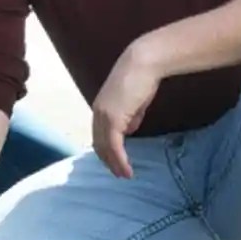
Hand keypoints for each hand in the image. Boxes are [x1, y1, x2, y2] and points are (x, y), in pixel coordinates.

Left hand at [91, 43, 161, 178]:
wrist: (142, 64)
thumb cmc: (141, 79)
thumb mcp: (134, 103)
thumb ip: (129, 117)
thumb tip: (129, 131)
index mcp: (100, 108)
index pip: (99, 134)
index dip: (106, 150)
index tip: (114, 162)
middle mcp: (98, 113)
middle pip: (99, 143)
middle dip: (108, 160)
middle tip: (118, 173)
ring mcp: (104, 116)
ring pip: (105, 147)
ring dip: (114, 163)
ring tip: (123, 175)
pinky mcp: (113, 118)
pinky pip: (114, 145)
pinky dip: (120, 159)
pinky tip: (127, 169)